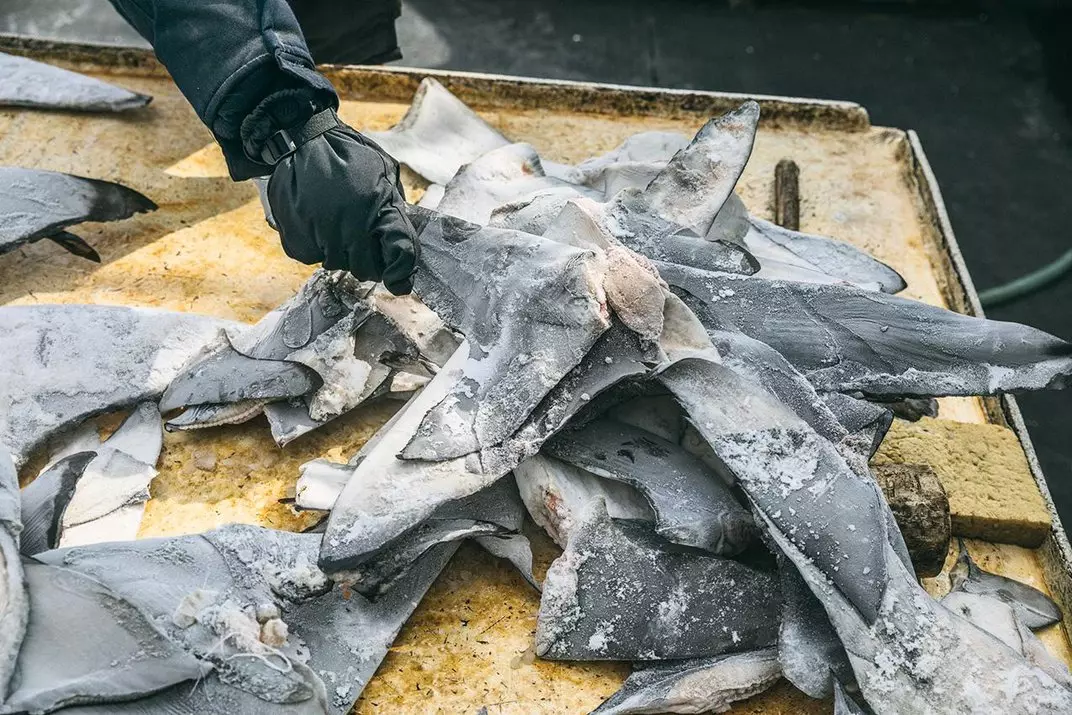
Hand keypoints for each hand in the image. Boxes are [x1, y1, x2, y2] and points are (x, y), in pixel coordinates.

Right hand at [264, 111, 418, 294]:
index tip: (400, 281)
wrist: (304, 137)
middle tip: (361, 243)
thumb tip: (402, 246)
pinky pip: (309, 255)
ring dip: (338, 251)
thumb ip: (394, 208)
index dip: (402, 271)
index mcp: (377, 206)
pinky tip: (315, 224)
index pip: (399, 253)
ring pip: (335, 263)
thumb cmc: (350, 154)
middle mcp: (348, 224)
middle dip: (366, 261)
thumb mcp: (384, 173)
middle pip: (364, 268)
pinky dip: (313, 245)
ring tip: (335, 225)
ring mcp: (318, 231)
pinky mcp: (294, 235)